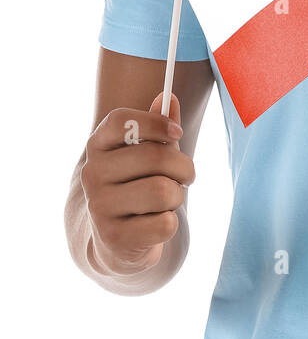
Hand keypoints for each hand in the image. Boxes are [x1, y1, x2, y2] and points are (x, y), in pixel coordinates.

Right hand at [81, 93, 193, 274]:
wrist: (117, 241)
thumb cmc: (138, 186)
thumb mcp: (147, 154)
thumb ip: (158, 126)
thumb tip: (168, 97)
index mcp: (98, 145)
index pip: (123, 120)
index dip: (157, 123)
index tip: (177, 134)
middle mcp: (92, 173)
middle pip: (155, 157)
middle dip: (184, 167)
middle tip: (186, 176)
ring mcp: (99, 207)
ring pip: (163, 191)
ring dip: (177, 197)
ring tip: (168, 201)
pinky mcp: (113, 237)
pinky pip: (164, 224)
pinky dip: (170, 224)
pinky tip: (155, 224)